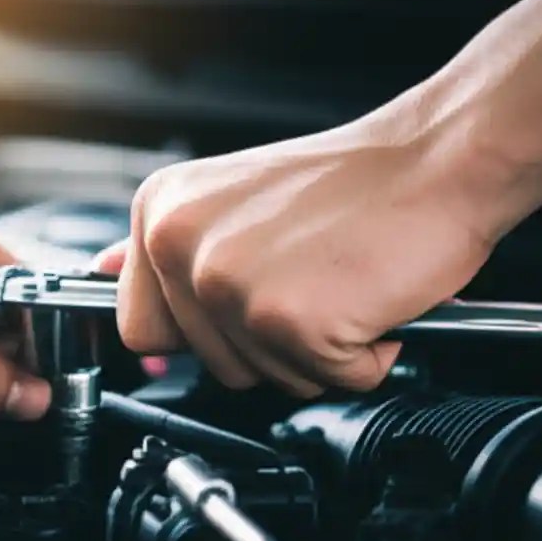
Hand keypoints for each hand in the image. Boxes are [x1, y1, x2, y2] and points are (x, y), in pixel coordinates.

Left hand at [96, 111, 502, 397]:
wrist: (437, 160)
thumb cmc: (353, 184)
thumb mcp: (230, 201)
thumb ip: (166, 248)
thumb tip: (104, 273)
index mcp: (160, 212)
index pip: (138, 325)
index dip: (195, 333)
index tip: (235, 312)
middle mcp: (180, 245)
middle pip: (201, 362)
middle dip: (262, 344)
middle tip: (307, 283)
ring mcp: (229, 286)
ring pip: (260, 378)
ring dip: (313, 351)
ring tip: (337, 285)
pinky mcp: (286, 322)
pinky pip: (324, 380)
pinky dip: (362, 357)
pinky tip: (367, 300)